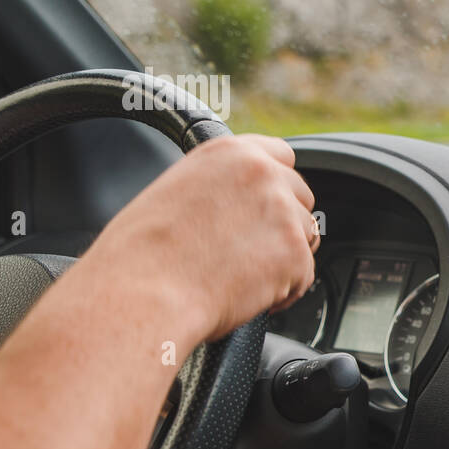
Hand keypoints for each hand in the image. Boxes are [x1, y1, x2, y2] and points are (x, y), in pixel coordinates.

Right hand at [82, 134, 317, 341]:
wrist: (143, 293)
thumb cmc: (143, 254)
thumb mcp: (176, 192)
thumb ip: (220, 185)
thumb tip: (242, 202)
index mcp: (229, 152)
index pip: (281, 155)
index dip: (277, 185)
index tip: (268, 205)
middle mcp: (262, 174)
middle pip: (301, 196)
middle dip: (285, 224)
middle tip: (251, 251)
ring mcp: (283, 212)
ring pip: (306, 235)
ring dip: (286, 258)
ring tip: (242, 276)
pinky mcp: (294, 252)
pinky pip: (305, 275)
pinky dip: (284, 291)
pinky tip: (247, 295)